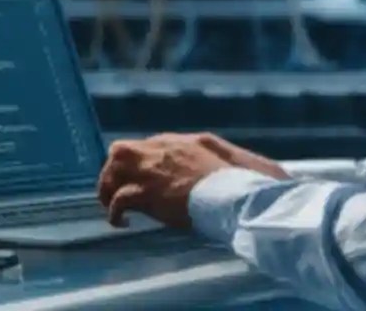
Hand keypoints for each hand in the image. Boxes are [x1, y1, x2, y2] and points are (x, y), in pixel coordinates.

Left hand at [97, 133, 289, 228]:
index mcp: (189, 141)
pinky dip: (115, 211)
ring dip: (108, 186)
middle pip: (124, 150)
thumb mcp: (242, 161)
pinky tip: (122, 223)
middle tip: (118, 190)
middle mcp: (166, 149)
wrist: (239, 196)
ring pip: (113, 166)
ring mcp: (155, 169)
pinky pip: (118, 199)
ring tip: (111, 205)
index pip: (154, 144)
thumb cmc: (248, 183)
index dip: (144, 162)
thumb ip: (232, 160)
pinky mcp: (149, 192)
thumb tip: (256, 167)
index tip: (145, 179)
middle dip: (117, 170)